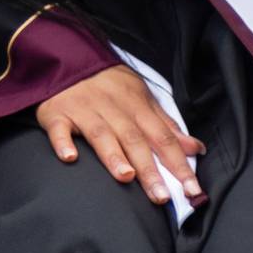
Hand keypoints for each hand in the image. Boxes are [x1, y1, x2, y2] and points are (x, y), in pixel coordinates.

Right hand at [35, 65, 204, 205]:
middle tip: (161, 196)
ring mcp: (83, 110)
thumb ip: (166, 125)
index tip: (192, 190)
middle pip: (134, 139)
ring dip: (113, 155)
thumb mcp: (141, 96)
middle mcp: (112, 107)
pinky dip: (63, 142)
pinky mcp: (57, 113)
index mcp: (136, 104)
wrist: (68, 56)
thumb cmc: (108, 83)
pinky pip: (59, 128)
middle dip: (149, 169)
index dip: (178, 164)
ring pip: (101, 134)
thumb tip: (195, 148)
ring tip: (126, 177)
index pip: (162, 136)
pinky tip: (69, 157)